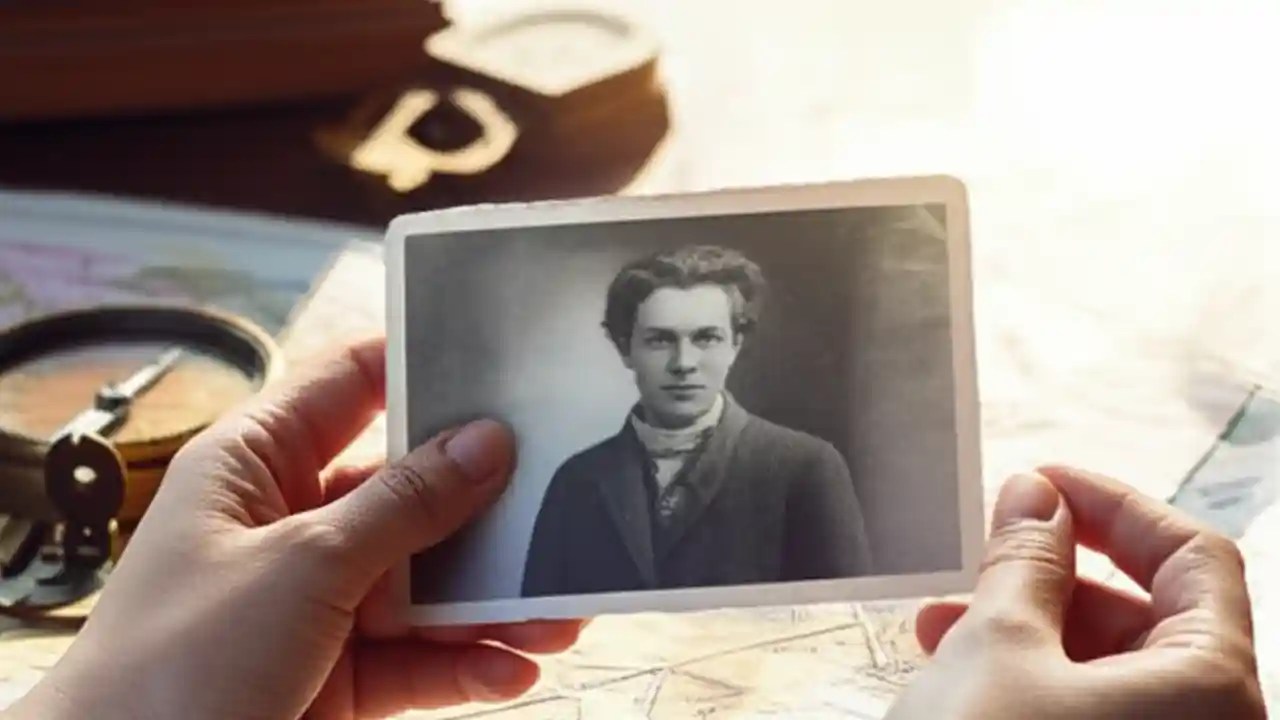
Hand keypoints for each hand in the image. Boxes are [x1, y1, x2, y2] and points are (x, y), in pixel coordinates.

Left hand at [5, 338, 583, 719]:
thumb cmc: (174, 664)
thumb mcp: (302, 564)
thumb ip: (403, 506)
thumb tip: (485, 443)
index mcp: (257, 465)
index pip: (349, 387)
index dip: (420, 367)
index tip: (502, 362)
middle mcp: (292, 524)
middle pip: (409, 493)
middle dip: (484, 507)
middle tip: (557, 504)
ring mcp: (318, 602)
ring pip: (426, 584)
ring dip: (491, 601)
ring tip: (559, 612)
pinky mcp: (339, 673)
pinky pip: (420, 658)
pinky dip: (467, 666)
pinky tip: (513, 669)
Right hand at [887, 467, 1264, 718]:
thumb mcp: (996, 645)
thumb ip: (1026, 559)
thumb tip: (1037, 496)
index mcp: (1213, 689)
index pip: (1193, 557)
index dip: (1115, 504)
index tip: (1041, 483)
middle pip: (1151, 617)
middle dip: (1054, 578)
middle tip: (980, 557)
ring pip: (1112, 672)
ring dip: (1027, 631)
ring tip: (939, 624)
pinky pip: (1091, 717)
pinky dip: (1031, 684)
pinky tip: (956, 675)